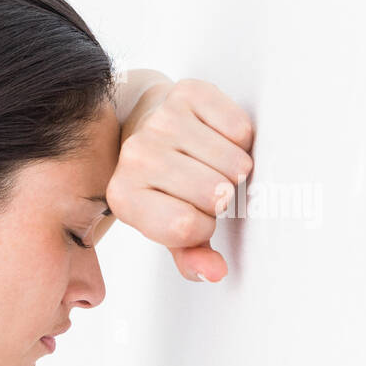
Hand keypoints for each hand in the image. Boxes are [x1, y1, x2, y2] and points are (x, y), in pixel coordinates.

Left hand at [106, 77, 254, 281]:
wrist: (142, 123)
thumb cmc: (159, 183)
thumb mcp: (166, 225)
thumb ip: (189, 255)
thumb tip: (214, 272)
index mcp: (123, 197)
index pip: (188, 228)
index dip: (203, 227)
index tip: (193, 214)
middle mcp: (135, 157)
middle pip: (216, 195)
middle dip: (220, 198)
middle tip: (203, 186)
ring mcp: (160, 121)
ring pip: (234, 164)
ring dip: (233, 170)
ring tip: (209, 164)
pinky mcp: (187, 92)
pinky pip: (242, 130)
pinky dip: (240, 140)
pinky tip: (215, 139)